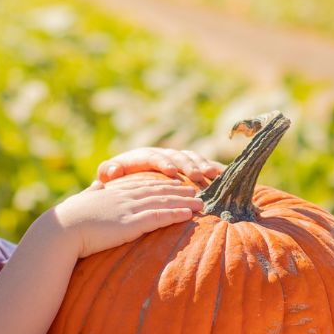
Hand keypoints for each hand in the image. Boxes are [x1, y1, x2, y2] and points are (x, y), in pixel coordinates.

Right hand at [55, 177, 204, 257]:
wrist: (62, 229)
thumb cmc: (69, 218)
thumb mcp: (84, 200)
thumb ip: (93, 192)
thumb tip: (95, 185)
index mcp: (115, 191)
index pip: (145, 184)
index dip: (164, 183)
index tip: (178, 183)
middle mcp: (125, 196)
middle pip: (159, 191)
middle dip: (180, 191)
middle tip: (197, 192)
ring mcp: (129, 209)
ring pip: (164, 202)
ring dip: (185, 202)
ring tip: (201, 204)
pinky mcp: (130, 224)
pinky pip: (159, 218)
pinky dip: (176, 214)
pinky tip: (188, 215)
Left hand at [95, 146, 223, 186]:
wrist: (128, 176)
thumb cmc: (119, 179)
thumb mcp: (110, 175)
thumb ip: (108, 171)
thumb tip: (112, 171)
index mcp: (143, 155)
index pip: (154, 156)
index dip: (163, 163)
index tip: (171, 172)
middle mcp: (163, 154)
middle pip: (177, 156)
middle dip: (187, 165)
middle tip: (197, 175)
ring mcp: (177, 158)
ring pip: (192, 158)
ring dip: (203, 165)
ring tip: (213, 175)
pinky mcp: (188, 165)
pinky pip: (203, 163)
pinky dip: (213, 168)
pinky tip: (225, 175)